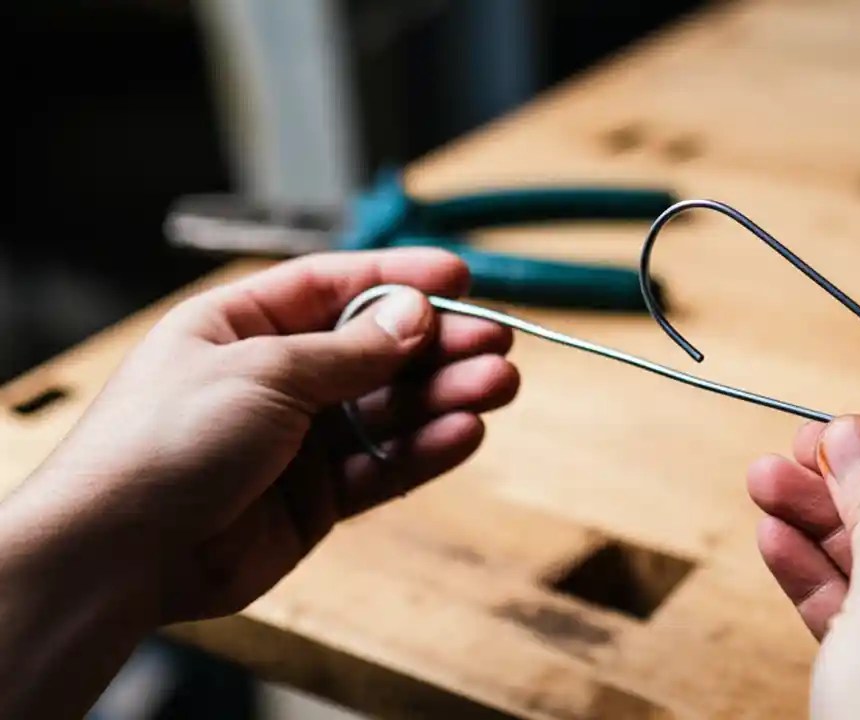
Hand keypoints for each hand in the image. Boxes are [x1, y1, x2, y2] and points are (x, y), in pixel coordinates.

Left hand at [8, 249, 519, 622]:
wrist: (121, 553)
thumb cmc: (164, 441)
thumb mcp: (263, 372)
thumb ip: (350, 351)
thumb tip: (416, 317)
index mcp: (242, 325)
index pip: (336, 287)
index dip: (400, 280)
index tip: (460, 278)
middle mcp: (275, 378)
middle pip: (376, 350)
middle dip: (438, 345)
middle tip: (496, 341)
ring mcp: (298, 441)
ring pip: (389, 411)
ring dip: (445, 397)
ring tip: (499, 385)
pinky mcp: (317, 499)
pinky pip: (383, 467)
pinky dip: (425, 451)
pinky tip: (465, 432)